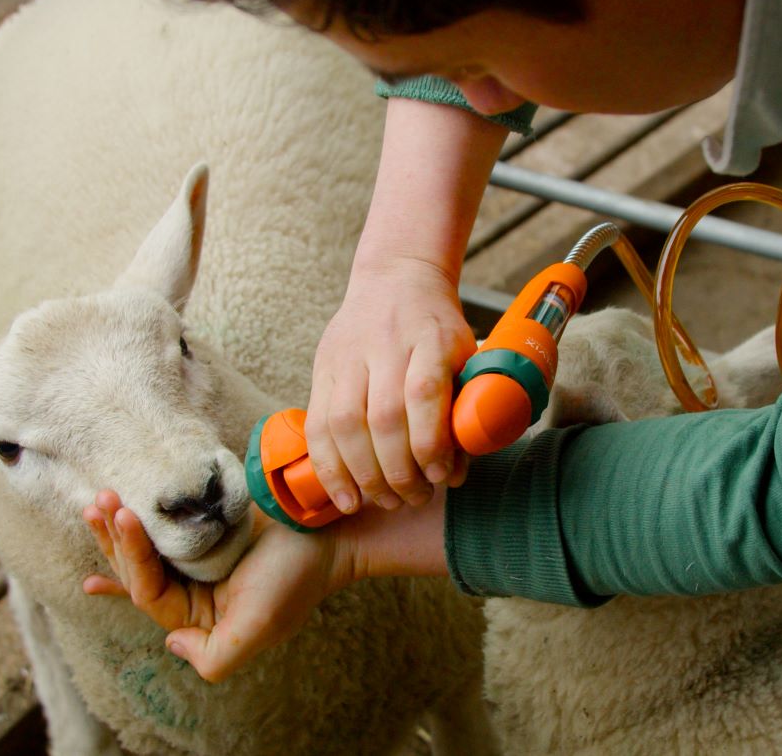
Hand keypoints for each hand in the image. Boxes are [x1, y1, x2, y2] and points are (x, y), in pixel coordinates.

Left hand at [82, 489, 352, 681]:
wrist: (328, 533)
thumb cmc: (296, 578)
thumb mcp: (258, 626)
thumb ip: (216, 657)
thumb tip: (171, 643)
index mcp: (201, 622)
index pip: (151, 594)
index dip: (132, 558)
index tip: (125, 516)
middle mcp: (194, 596)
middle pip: (138, 573)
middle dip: (114, 540)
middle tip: (98, 502)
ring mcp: (199, 564)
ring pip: (146, 552)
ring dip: (117, 530)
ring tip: (95, 503)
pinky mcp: (206, 534)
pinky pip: (164, 532)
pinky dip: (137, 528)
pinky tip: (110, 523)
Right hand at [305, 260, 474, 514]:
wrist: (395, 280)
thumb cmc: (437, 330)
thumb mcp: (465, 355)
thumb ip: (463, 409)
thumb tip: (455, 473)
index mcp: (429, 338)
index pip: (423, 393)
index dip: (430, 442)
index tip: (441, 476)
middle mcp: (384, 345)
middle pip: (383, 416)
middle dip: (399, 471)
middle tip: (415, 498)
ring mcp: (347, 357)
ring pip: (345, 424)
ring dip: (364, 475)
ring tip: (386, 501)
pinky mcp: (321, 369)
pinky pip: (317, 426)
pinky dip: (329, 468)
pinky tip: (346, 497)